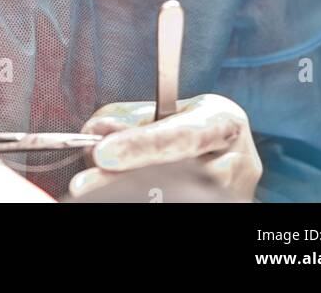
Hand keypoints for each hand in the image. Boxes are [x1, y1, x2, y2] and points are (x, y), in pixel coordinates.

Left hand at [70, 94, 261, 202]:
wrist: (222, 152)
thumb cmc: (187, 126)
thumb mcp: (164, 111)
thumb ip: (128, 119)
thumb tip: (94, 132)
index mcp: (224, 121)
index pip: (182, 135)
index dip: (142, 146)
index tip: (102, 153)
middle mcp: (237, 161)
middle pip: (176, 175)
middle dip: (124, 178)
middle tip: (84, 183)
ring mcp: (233, 194)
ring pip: (176, 197)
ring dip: (130, 194)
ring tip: (94, 190)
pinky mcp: (225, 208)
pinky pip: (176, 205)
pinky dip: (146, 200)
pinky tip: (116, 196)